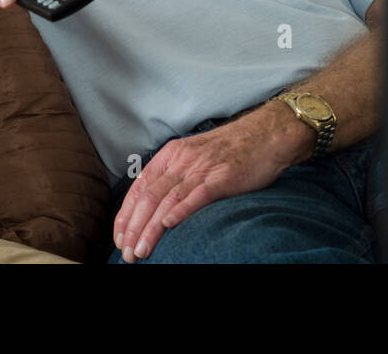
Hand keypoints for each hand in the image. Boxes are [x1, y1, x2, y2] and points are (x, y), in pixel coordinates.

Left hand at [113, 105, 310, 261]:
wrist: (268, 133)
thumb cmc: (234, 148)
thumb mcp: (196, 155)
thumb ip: (176, 175)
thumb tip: (156, 205)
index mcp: (172, 154)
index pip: (139, 187)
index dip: (126, 215)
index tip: (119, 238)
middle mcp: (182, 160)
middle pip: (149, 196)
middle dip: (133, 228)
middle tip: (127, 253)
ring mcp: (202, 168)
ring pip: (167, 200)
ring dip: (150, 229)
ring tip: (141, 251)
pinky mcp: (223, 178)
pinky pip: (196, 196)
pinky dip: (180, 211)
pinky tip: (169, 226)